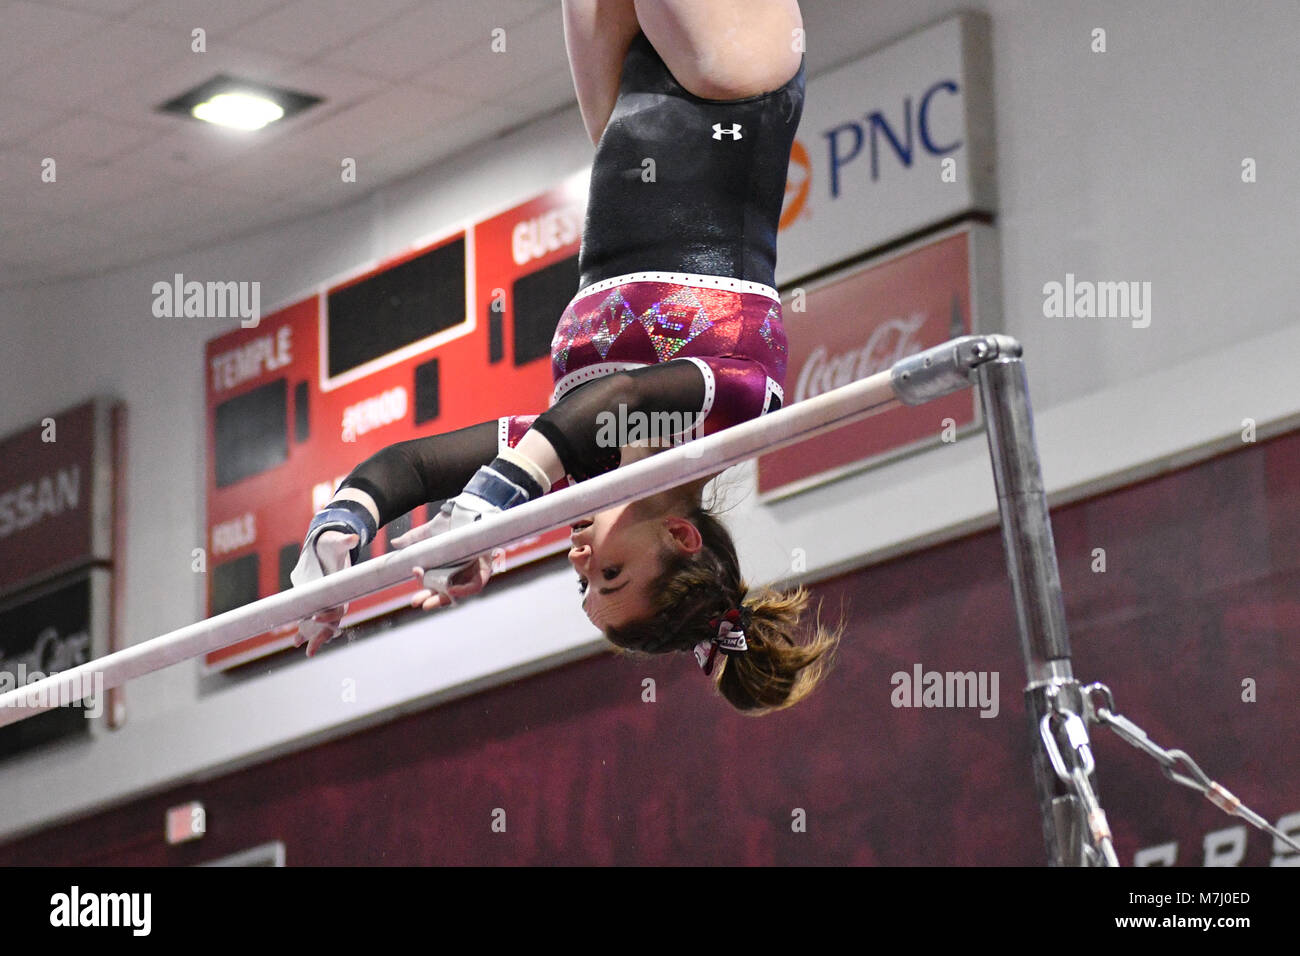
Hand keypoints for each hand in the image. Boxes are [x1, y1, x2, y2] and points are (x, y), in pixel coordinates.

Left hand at [290, 530, 356, 656]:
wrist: (328, 546)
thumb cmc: (334, 545)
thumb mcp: (338, 542)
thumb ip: (345, 542)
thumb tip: (352, 538)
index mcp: (341, 589)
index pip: (338, 608)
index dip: (328, 615)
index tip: (314, 617)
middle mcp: (335, 599)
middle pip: (331, 624)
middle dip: (321, 637)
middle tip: (310, 650)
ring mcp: (325, 602)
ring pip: (322, 627)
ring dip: (313, 639)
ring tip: (304, 650)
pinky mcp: (315, 602)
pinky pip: (311, 621)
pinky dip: (304, 632)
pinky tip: (295, 641)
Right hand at [391, 503, 494, 610]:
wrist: (467, 510)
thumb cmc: (450, 521)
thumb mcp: (429, 531)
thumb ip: (413, 538)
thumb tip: (395, 543)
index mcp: (445, 568)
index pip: (435, 586)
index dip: (426, 595)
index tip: (415, 601)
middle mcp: (459, 572)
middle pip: (446, 593)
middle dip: (432, 600)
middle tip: (417, 602)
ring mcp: (472, 570)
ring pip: (460, 592)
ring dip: (445, 598)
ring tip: (430, 601)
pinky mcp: (485, 567)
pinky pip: (476, 584)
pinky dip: (465, 589)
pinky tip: (451, 590)